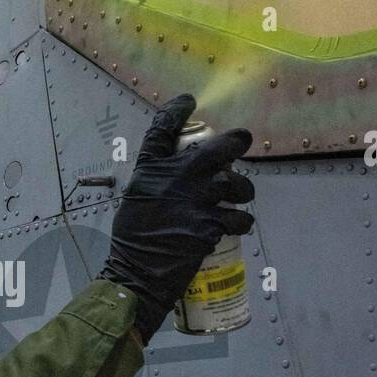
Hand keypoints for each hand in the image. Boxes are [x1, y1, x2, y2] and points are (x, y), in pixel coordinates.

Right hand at [99, 93, 254, 342]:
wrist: (136, 274)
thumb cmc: (132, 242)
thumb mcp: (136, 200)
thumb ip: (156, 182)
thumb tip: (177, 173)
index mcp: (149, 171)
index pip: (162, 130)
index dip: (177, 110)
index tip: (189, 101)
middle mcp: (174, 180)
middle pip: (215, 148)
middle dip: (235, 142)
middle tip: (243, 140)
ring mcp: (193, 202)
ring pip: (235, 184)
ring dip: (243, 190)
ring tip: (241, 197)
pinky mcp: (208, 226)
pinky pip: (239, 217)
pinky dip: (241, 221)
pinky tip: (238, 225)